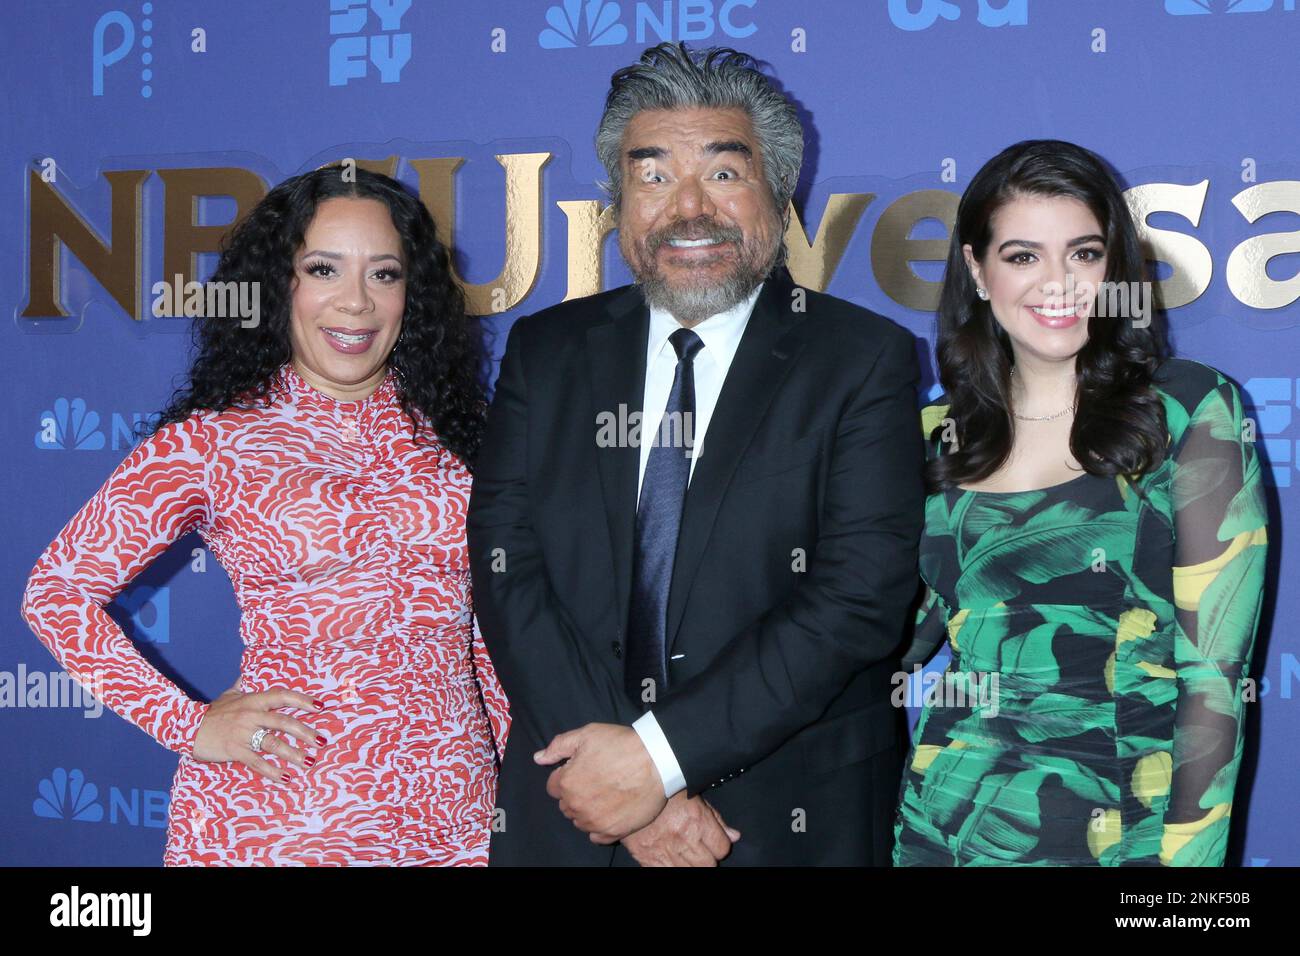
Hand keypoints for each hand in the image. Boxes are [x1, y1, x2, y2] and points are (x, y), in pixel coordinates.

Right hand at [192, 686, 324, 783]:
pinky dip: (272, 771)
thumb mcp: (228, 695)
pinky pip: (257, 761)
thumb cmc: (211, 713)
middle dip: (305, 732)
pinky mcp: (235, 750)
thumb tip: (246, 675)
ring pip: (274, 743)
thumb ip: (241, 686)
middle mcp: (251, 715)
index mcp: (253, 700)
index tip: (320, 707)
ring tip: (309, 761)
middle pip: (284, 722)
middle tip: (322, 742)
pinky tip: (285, 777)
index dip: (302, 700)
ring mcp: (243, 733)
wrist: (186, 728)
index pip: (282, 696)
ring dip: (293, 753)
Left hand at [536, 723, 665, 842]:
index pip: (553, 787)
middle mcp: (577, 806)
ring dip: (586, 810)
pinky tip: (609, 812)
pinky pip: (596, 836)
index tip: (581, 769)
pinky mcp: (613, 832)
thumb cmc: (621, 744)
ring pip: (580, 820)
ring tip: (604, 794)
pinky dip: (599, 827)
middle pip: (566, 805)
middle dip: (574, 793)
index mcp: (567, 783)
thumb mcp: (586, 735)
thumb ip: (558, 746)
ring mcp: (595, 821)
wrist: (656, 760)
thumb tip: (538, 758)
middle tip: (595, 780)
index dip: (566, 775)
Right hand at [622, 791, 739, 866]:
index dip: (719, 845)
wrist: (627, 794)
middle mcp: (683, 838)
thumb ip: (716, 818)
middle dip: (706, 857)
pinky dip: (672, 868)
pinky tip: (670, 857)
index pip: (722, 848)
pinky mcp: (649, 860)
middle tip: (697, 847)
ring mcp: (666, 851)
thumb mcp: (693, 797)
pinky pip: (669, 874)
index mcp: (697, 820)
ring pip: (691, 872)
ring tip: (683, 851)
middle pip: (708, 865)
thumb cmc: (662, 791)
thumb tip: (734, 836)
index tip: (713, 841)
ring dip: (690, 864)